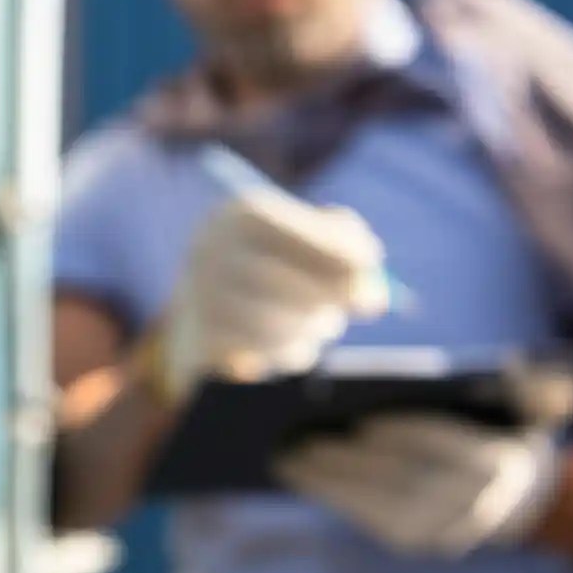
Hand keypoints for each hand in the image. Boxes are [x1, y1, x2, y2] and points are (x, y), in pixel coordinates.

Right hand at [142, 190, 389, 404]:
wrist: (205, 300)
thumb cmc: (277, 259)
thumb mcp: (305, 231)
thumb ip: (345, 240)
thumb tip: (371, 281)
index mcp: (237, 216)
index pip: (287, 228)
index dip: (336, 248)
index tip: (373, 265)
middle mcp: (209, 252)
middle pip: (278, 280)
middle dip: (331, 296)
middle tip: (369, 304)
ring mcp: (199, 299)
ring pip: (271, 325)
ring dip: (315, 328)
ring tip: (324, 323)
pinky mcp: (201, 340)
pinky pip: (260, 356)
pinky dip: (291, 352)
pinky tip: (292, 342)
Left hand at [277, 414, 561, 557]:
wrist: (513, 495)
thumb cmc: (495, 427)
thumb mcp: (522, 404)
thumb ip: (529, 386)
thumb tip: (518, 366)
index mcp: (500, 462)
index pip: (456, 452)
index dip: (410, 435)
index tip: (365, 421)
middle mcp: (477, 505)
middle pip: (412, 484)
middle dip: (357, 463)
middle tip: (308, 440)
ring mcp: (445, 529)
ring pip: (386, 507)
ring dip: (334, 484)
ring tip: (291, 458)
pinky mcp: (416, 540)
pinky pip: (372, 520)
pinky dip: (335, 496)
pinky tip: (299, 475)